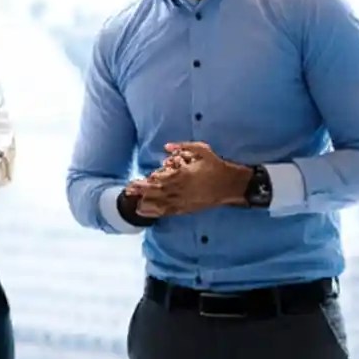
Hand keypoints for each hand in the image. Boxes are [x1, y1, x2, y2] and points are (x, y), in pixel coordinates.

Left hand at [127, 142, 250, 217]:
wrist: (230, 184)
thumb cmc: (216, 166)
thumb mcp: (202, 150)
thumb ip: (183, 146)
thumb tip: (166, 146)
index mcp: (183, 175)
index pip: (160, 179)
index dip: (146, 181)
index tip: (135, 180)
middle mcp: (181, 189)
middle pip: (156, 191)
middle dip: (141, 191)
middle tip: (128, 190)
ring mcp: (184, 200)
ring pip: (161, 202)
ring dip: (146, 202)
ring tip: (132, 201)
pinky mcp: (188, 208)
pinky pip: (169, 211)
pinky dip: (156, 211)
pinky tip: (146, 212)